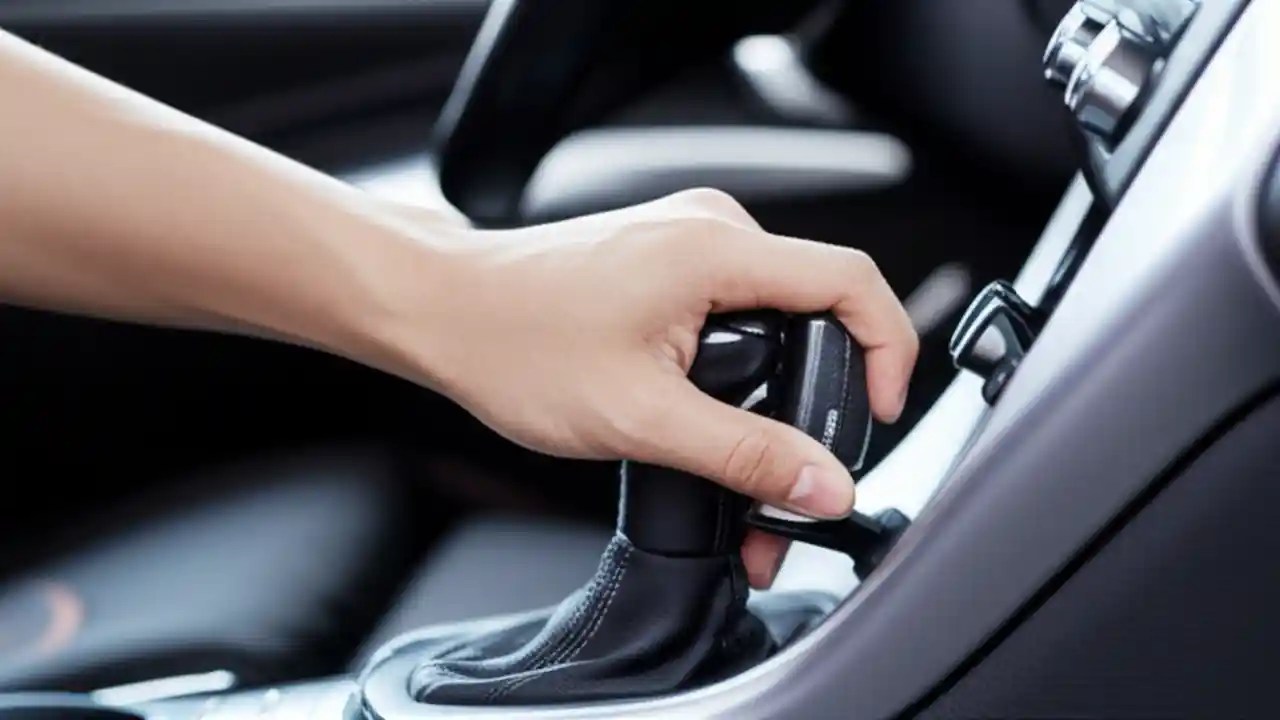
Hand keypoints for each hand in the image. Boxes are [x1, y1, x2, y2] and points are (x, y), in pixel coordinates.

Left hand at [374, 189, 917, 587]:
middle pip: (816, 310)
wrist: (440, 312)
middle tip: (799, 476)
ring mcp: (684, 243)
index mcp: (717, 250)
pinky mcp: (663, 264)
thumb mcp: (642, 418)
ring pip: (771, 319)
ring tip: (747, 472)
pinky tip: (714, 426)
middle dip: (819, 399)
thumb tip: (822, 485)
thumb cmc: (514, 345)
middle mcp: (709, 231)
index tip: (878, 416)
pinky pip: (731, 314)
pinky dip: (737, 374)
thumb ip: (744, 454)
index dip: (888, 351)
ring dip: (772, 396)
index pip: (851, 283)